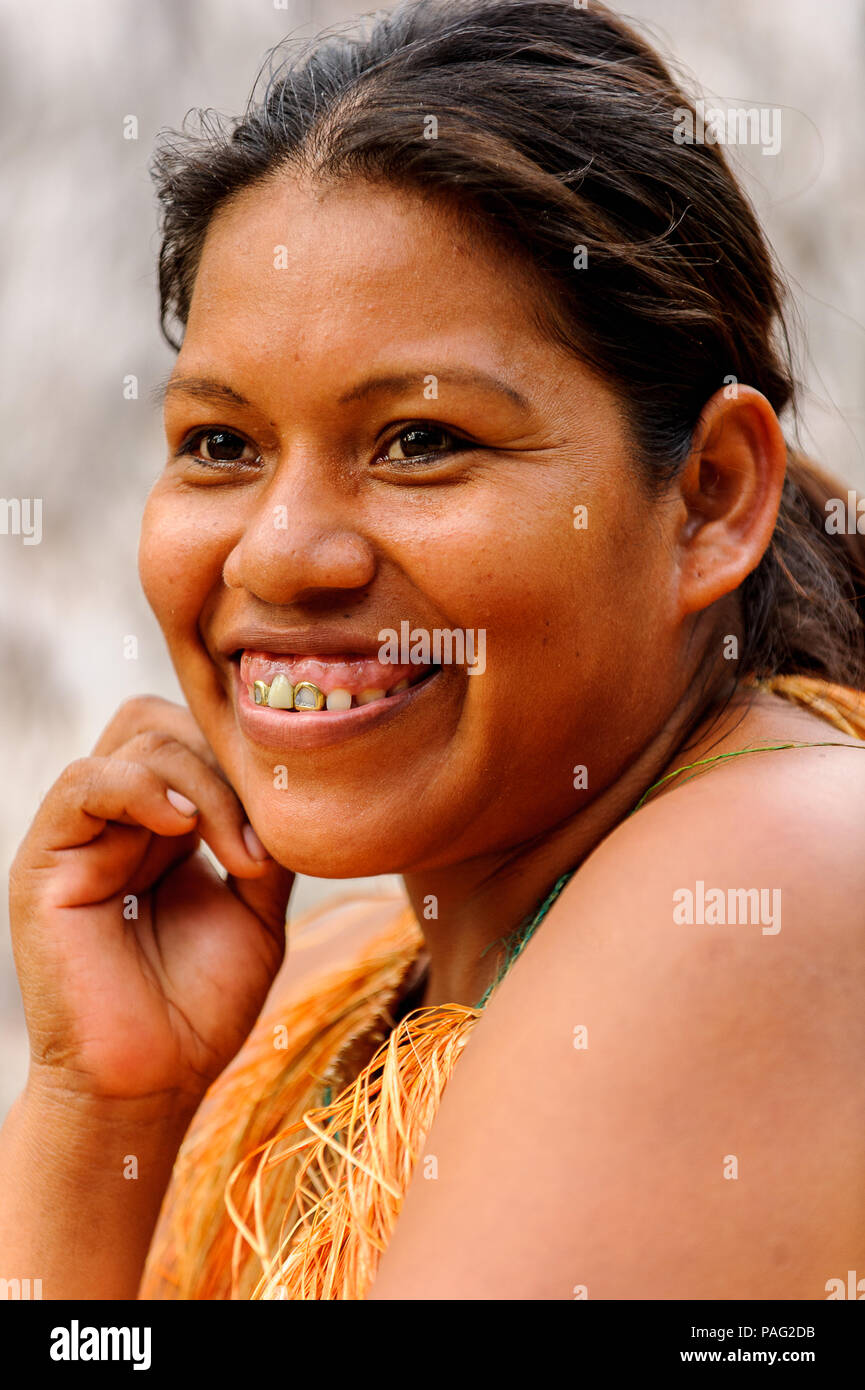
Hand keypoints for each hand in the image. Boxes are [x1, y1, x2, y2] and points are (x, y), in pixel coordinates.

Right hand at [8, 696, 293, 1107]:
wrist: (150, 1084)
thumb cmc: (200, 1007)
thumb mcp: (256, 911)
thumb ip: (266, 840)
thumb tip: (293, 784)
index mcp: (161, 825)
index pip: (194, 735)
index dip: (243, 757)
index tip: (291, 815)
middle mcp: (116, 820)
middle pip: (168, 723)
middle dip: (227, 765)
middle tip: (260, 842)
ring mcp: (79, 835)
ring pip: (138, 742)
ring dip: (204, 785)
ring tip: (237, 854)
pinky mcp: (45, 861)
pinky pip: (85, 783)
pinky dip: (142, 787)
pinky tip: (182, 828)